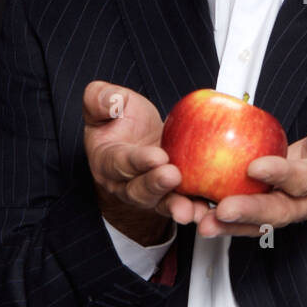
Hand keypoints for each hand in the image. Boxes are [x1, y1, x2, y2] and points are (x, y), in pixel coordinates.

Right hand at [82, 81, 211, 241]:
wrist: (137, 136)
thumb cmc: (121, 119)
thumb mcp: (107, 101)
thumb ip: (101, 98)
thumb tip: (110, 101)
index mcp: (107, 160)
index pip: (121, 162)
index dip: (139, 161)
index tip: (158, 156)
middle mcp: (125, 183)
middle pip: (139, 190)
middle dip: (156, 185)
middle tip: (173, 176)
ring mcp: (149, 193)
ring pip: (160, 203)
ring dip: (175, 206)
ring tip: (188, 207)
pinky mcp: (170, 195)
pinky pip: (181, 203)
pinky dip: (194, 208)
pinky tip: (206, 207)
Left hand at [196, 81, 306, 242]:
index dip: (283, 175)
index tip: (257, 167)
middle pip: (278, 210)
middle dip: (250, 211)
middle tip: (222, 208)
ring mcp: (288, 207)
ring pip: (258, 220)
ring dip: (229, 224)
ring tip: (200, 221)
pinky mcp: (270, 204)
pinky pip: (246, 215)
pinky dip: (221, 217)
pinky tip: (194, 211)